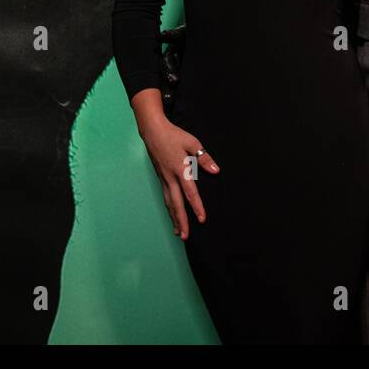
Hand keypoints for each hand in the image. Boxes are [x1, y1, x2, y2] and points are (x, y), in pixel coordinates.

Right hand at [139, 118, 220, 238]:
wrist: (152, 131)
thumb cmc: (174, 135)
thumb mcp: (193, 143)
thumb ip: (204, 158)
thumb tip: (215, 171)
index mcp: (180, 169)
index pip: (190, 193)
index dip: (197, 207)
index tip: (202, 220)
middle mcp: (170, 178)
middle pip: (176, 204)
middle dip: (181, 221)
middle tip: (186, 237)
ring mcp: (163, 179)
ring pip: (169, 203)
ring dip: (174, 218)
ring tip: (179, 233)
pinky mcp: (161, 178)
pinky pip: (166, 197)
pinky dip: (169, 209)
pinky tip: (172, 215)